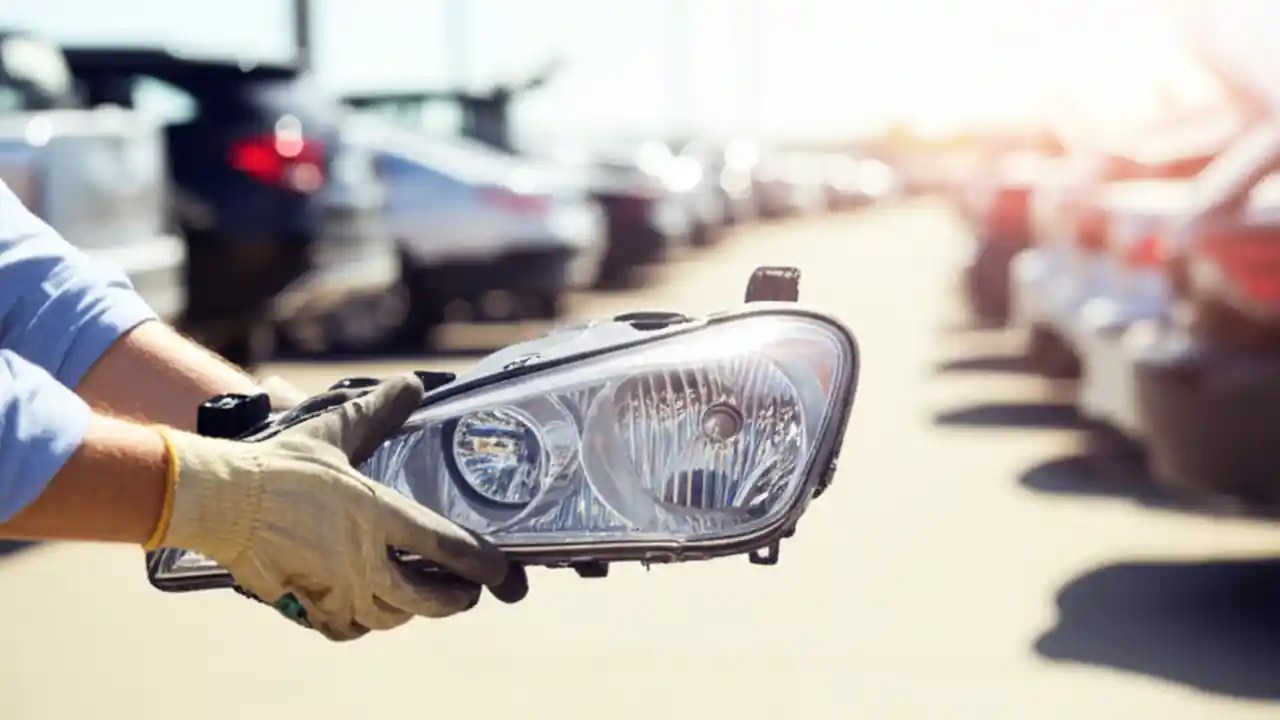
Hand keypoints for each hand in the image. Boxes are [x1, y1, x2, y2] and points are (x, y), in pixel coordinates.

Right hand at [151, 374, 525, 640]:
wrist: (218, 500)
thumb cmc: (276, 467)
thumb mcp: (334, 434)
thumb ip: (378, 413)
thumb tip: (414, 385)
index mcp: (375, 515)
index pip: (447, 546)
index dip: (484, 564)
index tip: (505, 573)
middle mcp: (362, 561)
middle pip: (429, 598)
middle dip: (457, 598)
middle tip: (470, 591)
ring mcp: (336, 590)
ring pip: (393, 616)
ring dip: (414, 609)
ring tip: (423, 594)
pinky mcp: (308, 606)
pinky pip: (350, 628)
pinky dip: (367, 622)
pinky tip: (371, 609)